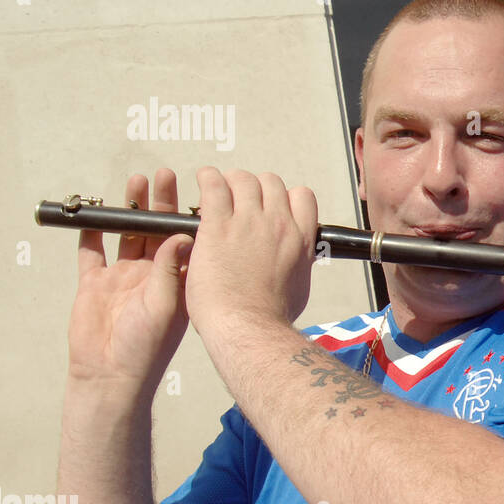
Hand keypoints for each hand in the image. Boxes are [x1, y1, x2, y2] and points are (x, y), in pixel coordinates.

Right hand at [67, 169, 192, 392]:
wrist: (110, 374)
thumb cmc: (148, 347)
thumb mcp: (165, 304)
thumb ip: (170, 269)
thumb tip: (184, 234)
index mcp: (176, 280)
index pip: (185, 241)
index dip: (188, 217)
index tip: (197, 192)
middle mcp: (152, 275)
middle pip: (156, 230)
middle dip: (160, 203)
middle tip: (165, 175)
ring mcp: (122, 277)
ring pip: (127, 234)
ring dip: (131, 209)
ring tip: (137, 181)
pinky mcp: (93, 282)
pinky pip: (91, 252)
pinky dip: (92, 232)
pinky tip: (96, 212)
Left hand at [184, 169, 317, 343]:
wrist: (249, 326)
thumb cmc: (270, 316)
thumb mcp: (299, 286)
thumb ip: (296, 264)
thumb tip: (295, 263)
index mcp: (300, 239)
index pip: (301, 196)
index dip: (284, 197)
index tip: (270, 206)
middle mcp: (278, 224)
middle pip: (270, 182)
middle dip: (254, 188)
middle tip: (238, 200)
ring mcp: (248, 222)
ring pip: (242, 179)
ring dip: (229, 182)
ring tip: (217, 191)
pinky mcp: (218, 226)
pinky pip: (213, 185)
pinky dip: (207, 178)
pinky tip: (203, 182)